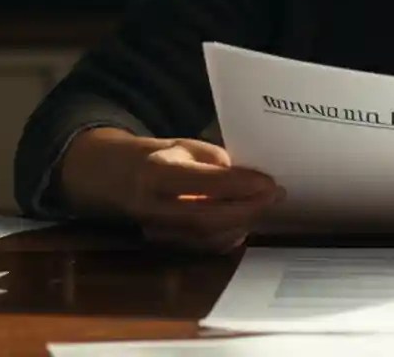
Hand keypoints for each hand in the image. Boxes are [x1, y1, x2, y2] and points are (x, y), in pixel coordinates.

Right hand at [124, 139, 282, 253]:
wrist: (119, 177)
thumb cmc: (161, 158)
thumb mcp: (187, 147)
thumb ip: (216, 162)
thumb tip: (251, 182)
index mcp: (156, 171)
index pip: (205, 181)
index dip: (241, 184)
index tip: (269, 182)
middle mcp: (153, 205)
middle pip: (208, 216)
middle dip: (248, 208)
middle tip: (275, 196)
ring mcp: (156, 230)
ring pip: (208, 236)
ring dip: (242, 223)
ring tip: (263, 206)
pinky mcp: (163, 245)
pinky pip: (203, 247)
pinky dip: (229, 237)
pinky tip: (244, 222)